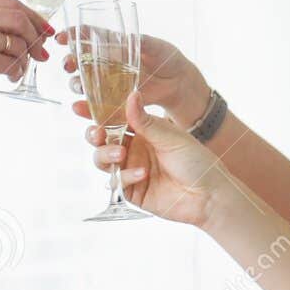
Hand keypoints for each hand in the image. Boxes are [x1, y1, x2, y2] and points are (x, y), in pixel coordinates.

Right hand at [0, 0, 51, 113]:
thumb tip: (34, 27)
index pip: (12, 2)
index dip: (34, 17)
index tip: (46, 30)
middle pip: (20, 19)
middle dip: (36, 38)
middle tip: (42, 54)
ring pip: (19, 43)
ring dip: (24, 59)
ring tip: (14, 69)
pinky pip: (14, 63)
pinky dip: (17, 71)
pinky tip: (8, 76)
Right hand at [57, 30, 209, 125]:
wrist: (178, 83)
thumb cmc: (167, 58)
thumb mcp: (155, 46)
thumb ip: (140, 42)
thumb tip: (127, 38)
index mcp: (114, 44)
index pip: (88, 37)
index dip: (73, 36)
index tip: (62, 37)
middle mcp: (106, 63)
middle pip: (80, 62)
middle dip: (70, 63)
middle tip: (68, 65)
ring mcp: (109, 82)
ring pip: (84, 83)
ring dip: (76, 84)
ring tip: (78, 86)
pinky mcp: (115, 100)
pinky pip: (96, 104)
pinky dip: (86, 106)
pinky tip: (79, 107)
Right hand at [91, 92, 228, 226]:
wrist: (209, 195)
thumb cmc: (197, 161)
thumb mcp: (171, 137)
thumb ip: (145, 121)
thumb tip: (130, 95)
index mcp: (143, 130)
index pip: (114, 118)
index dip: (97, 113)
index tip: (80, 106)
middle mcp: (134, 149)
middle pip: (102, 140)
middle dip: (95, 135)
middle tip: (98, 134)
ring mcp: (131, 169)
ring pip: (102, 160)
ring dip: (105, 154)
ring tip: (119, 154)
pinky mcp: (132, 191)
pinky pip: (117, 182)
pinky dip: (125, 176)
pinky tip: (142, 174)